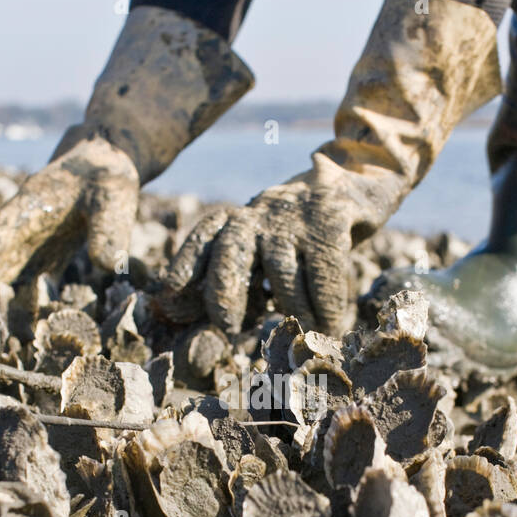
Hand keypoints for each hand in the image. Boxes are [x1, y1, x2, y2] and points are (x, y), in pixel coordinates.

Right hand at [0, 134, 138, 287]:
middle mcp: (27, 226)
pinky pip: (38, 280)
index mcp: (32, 202)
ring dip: (5, 299)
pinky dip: (33, 301)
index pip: (5, 228)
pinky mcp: (52, 256)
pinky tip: (29, 327)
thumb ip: (108, 228)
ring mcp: (37, 242)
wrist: (106, 168)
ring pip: (15, 273)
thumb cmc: (106, 176)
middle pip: (0, 258)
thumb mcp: (112, 196)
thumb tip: (109, 265)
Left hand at [159, 156, 372, 336]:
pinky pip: (323, 272)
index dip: (185, 263)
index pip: (204, 238)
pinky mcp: (330, 220)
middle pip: (232, 251)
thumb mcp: (258, 247)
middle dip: (224, 291)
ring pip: (282, 272)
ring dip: (293, 308)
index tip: (169, 293)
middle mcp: (258, 217)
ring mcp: (293, 218)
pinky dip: (326, 305)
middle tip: (228, 328)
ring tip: (303, 331)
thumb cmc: (293, 235)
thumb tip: (182, 312)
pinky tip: (330, 324)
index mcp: (235, 222)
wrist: (347, 185)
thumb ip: (228, 277)